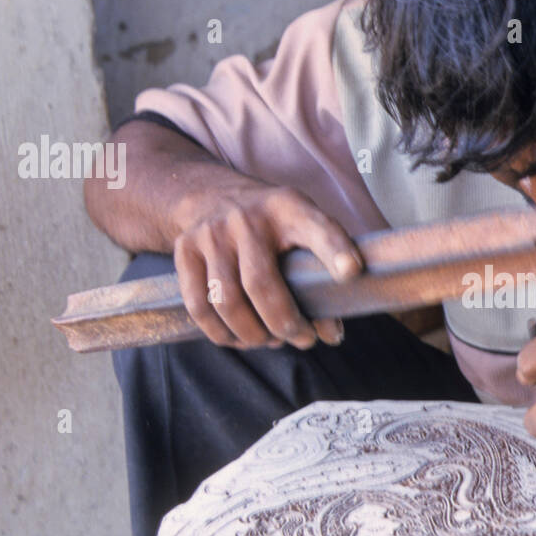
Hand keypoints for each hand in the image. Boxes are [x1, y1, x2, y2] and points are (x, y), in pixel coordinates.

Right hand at [171, 182, 361, 348]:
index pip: (318, 229)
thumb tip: (330, 334)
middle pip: (261, 283)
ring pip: (227, 300)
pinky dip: (220, 333)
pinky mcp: (184, 249)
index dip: (336, 251)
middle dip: (284, 322)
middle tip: (303, 339)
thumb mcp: (302, 231)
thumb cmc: (271, 226)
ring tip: (270, 341)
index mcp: (290, 209)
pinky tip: (239, 339)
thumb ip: (320, 276)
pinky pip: (199, 305)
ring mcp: (211, 232)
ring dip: (252, 334)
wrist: (209, 195)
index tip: (351, 272)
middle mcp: (247, 218)